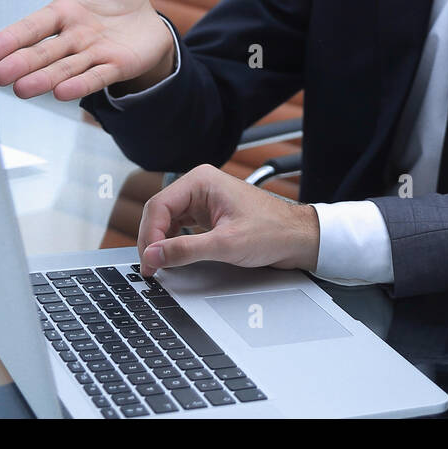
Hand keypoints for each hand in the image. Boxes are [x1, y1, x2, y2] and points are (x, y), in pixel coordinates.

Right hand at [0, 0, 175, 100]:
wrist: (148, 19)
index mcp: (63, 14)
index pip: (33, 26)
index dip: (13, 38)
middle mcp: (74, 38)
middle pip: (45, 52)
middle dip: (23, 63)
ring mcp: (95, 53)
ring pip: (66, 68)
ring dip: (45, 78)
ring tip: (23, 89)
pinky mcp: (117, 66)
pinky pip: (97, 76)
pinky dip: (81, 84)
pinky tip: (62, 92)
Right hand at [137, 164, 319, 276]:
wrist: (298, 238)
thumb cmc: (272, 232)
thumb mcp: (225, 244)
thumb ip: (185, 250)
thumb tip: (153, 255)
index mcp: (202, 181)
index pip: (158, 206)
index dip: (149, 236)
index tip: (149, 261)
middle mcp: (200, 186)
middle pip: (159, 212)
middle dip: (152, 240)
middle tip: (151, 268)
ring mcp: (204, 200)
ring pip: (167, 220)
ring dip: (161, 242)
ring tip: (159, 265)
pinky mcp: (208, 215)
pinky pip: (179, 227)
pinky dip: (172, 242)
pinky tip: (172, 257)